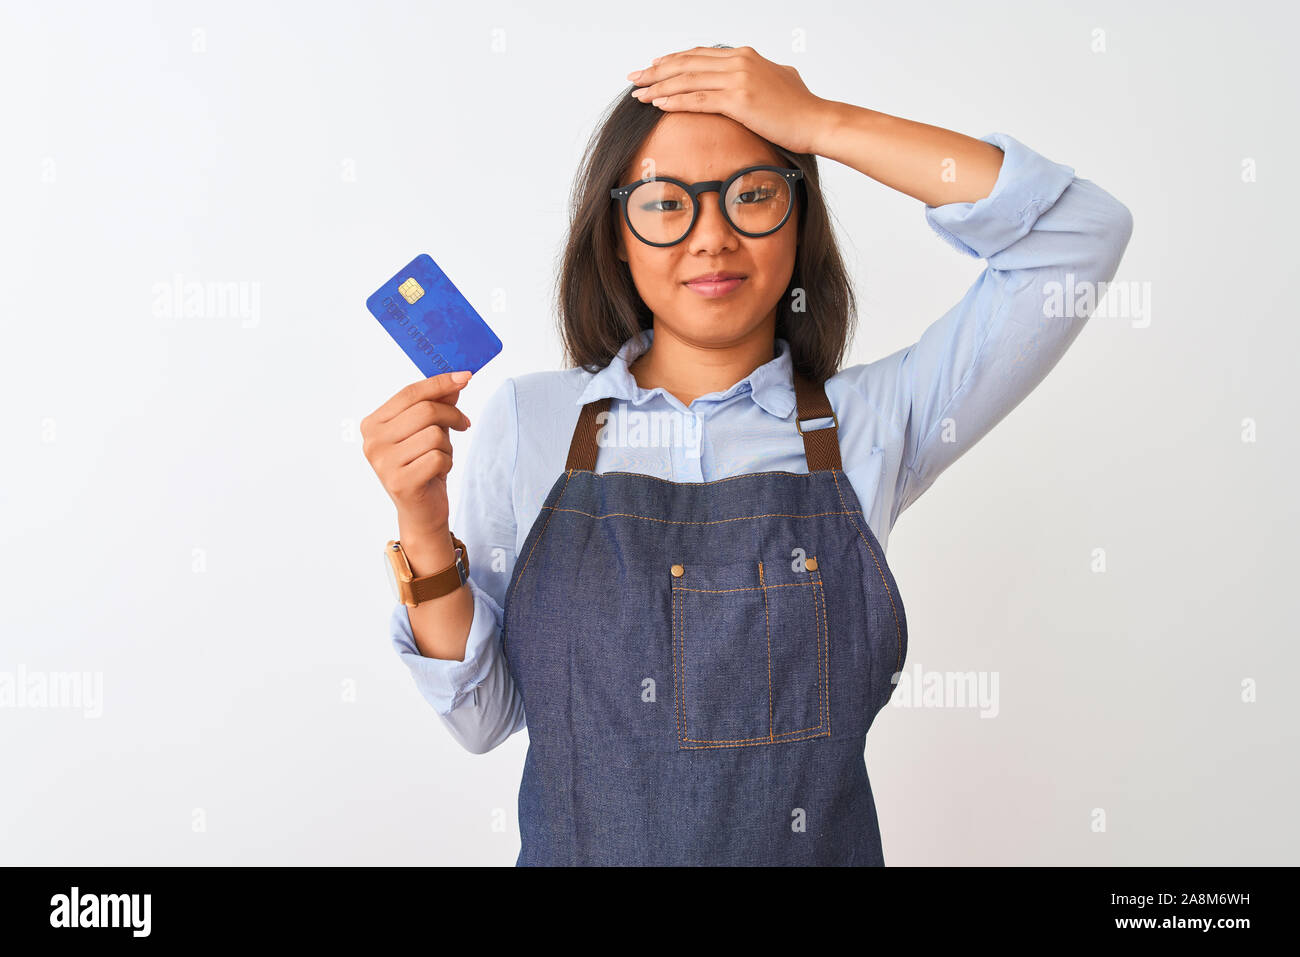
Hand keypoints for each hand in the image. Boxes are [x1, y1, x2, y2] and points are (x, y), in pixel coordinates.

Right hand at [361, 370, 472, 539]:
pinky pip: (438, 458)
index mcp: (372, 424)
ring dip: (447, 445)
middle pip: (425, 411)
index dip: (439, 382)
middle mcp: (372, 442)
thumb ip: (437, 404)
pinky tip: (438, 472)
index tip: (465, 376)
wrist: (421, 511)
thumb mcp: (429, 430)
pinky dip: (447, 463)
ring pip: (434, 435)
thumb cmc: (423, 466)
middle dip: (452, 415)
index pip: (409, 393)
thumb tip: (455, 381)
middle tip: (464, 423)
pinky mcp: (400, 482)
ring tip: (440, 457)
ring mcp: (383, 463)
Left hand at [627, 45, 835, 155]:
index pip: (699, 54)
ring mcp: (739, 79)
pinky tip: (658, 104)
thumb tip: (751, 79)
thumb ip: (757, 75)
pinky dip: (675, 101)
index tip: (653, 67)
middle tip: (634, 78)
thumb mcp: (777, 81)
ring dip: (658, 86)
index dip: (673, 60)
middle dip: (656, 71)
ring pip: (687, 80)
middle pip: (687, 63)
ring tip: (638, 94)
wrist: (817, 121)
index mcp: (744, 56)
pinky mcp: (739, 100)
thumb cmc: (800, 108)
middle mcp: (739, 61)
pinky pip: (699, 99)